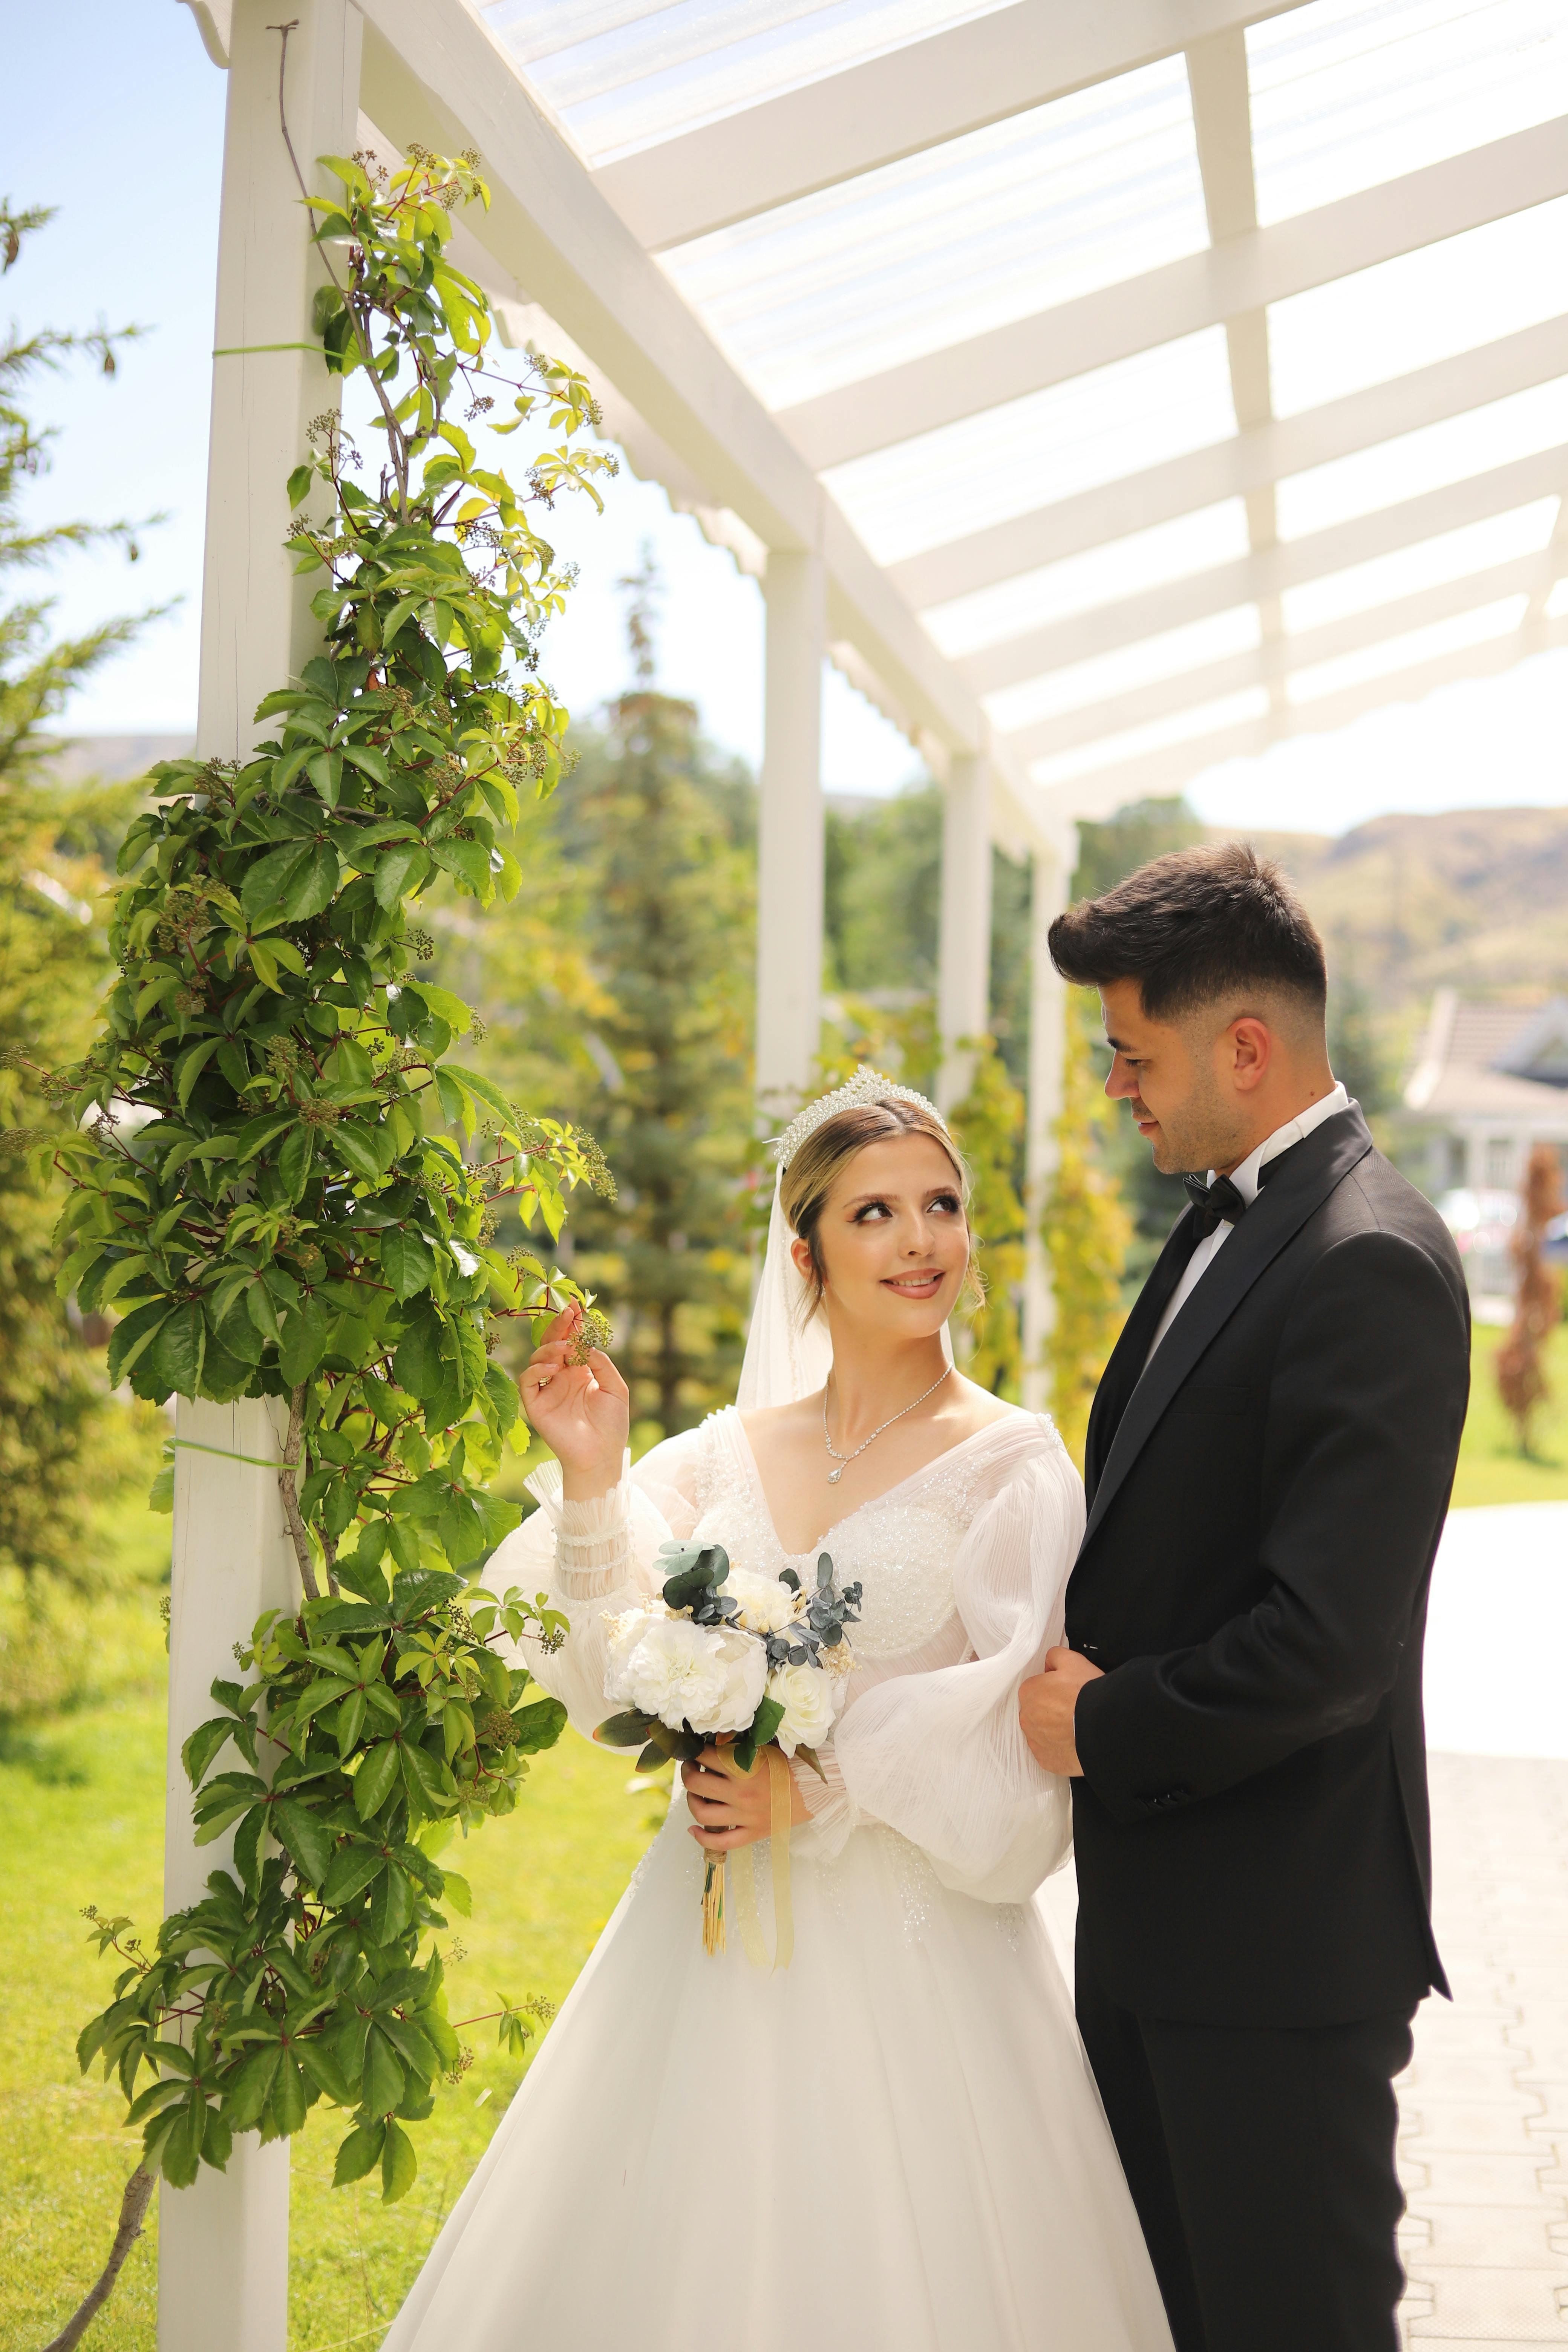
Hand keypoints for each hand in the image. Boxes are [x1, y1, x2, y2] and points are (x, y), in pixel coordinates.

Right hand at [520, 1303, 628, 1497]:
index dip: (572, 1325)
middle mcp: (561, 1377)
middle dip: (559, 1327)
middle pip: (553, 1344)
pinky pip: (527, 1381)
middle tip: (568, 1313)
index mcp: (580, 1371)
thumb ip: (601, 1363)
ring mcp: (547, 1390)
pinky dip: (535, 1369)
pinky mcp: (535, 1405)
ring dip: (550, 1348)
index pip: (572, 1341)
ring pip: (537, 1358)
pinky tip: (551, 1367)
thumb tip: (585, 1343)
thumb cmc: (612, 1424)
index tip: (576, 1306)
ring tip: (566, 1350)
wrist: (602, 1455)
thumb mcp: (615, 1388)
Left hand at [682, 1745, 810, 1851]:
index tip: (694, 1750)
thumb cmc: (791, 1765)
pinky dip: (702, 1838)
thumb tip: (713, 1739)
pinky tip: (693, 1830)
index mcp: (744, 1767)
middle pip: (697, 1783)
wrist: (815, 1790)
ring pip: (703, 1813)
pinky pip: (720, 1843)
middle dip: (688, 1773)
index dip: (694, 1751)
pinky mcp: (752, 1834)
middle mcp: (741, 1793)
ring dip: (691, 1801)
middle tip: (690, 1768)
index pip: (705, 1756)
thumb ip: (739, 1744)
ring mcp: (745, 1816)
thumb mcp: (765, 1748)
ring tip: (694, 1793)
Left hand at [1019, 1647, 1104, 1777]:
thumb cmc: (1087, 1692)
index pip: (1037, 1689)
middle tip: (1074, 1711)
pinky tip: (1074, 1743)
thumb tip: (1048, 1664)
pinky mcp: (1046, 1761)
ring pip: (1042, 1733)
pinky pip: (1050, 1753)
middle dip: (1052, 1711)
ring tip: (1076, 1728)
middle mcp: (1026, 1718)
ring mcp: (1035, 1741)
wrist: (1103, 1727)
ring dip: (1055, 1731)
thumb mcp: (1073, 1661)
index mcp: (1028, 1692)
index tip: (1068, 1693)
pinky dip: (1060, 1749)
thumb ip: (1054, 1656)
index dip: (1054, 1690)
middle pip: (1037, 1712)